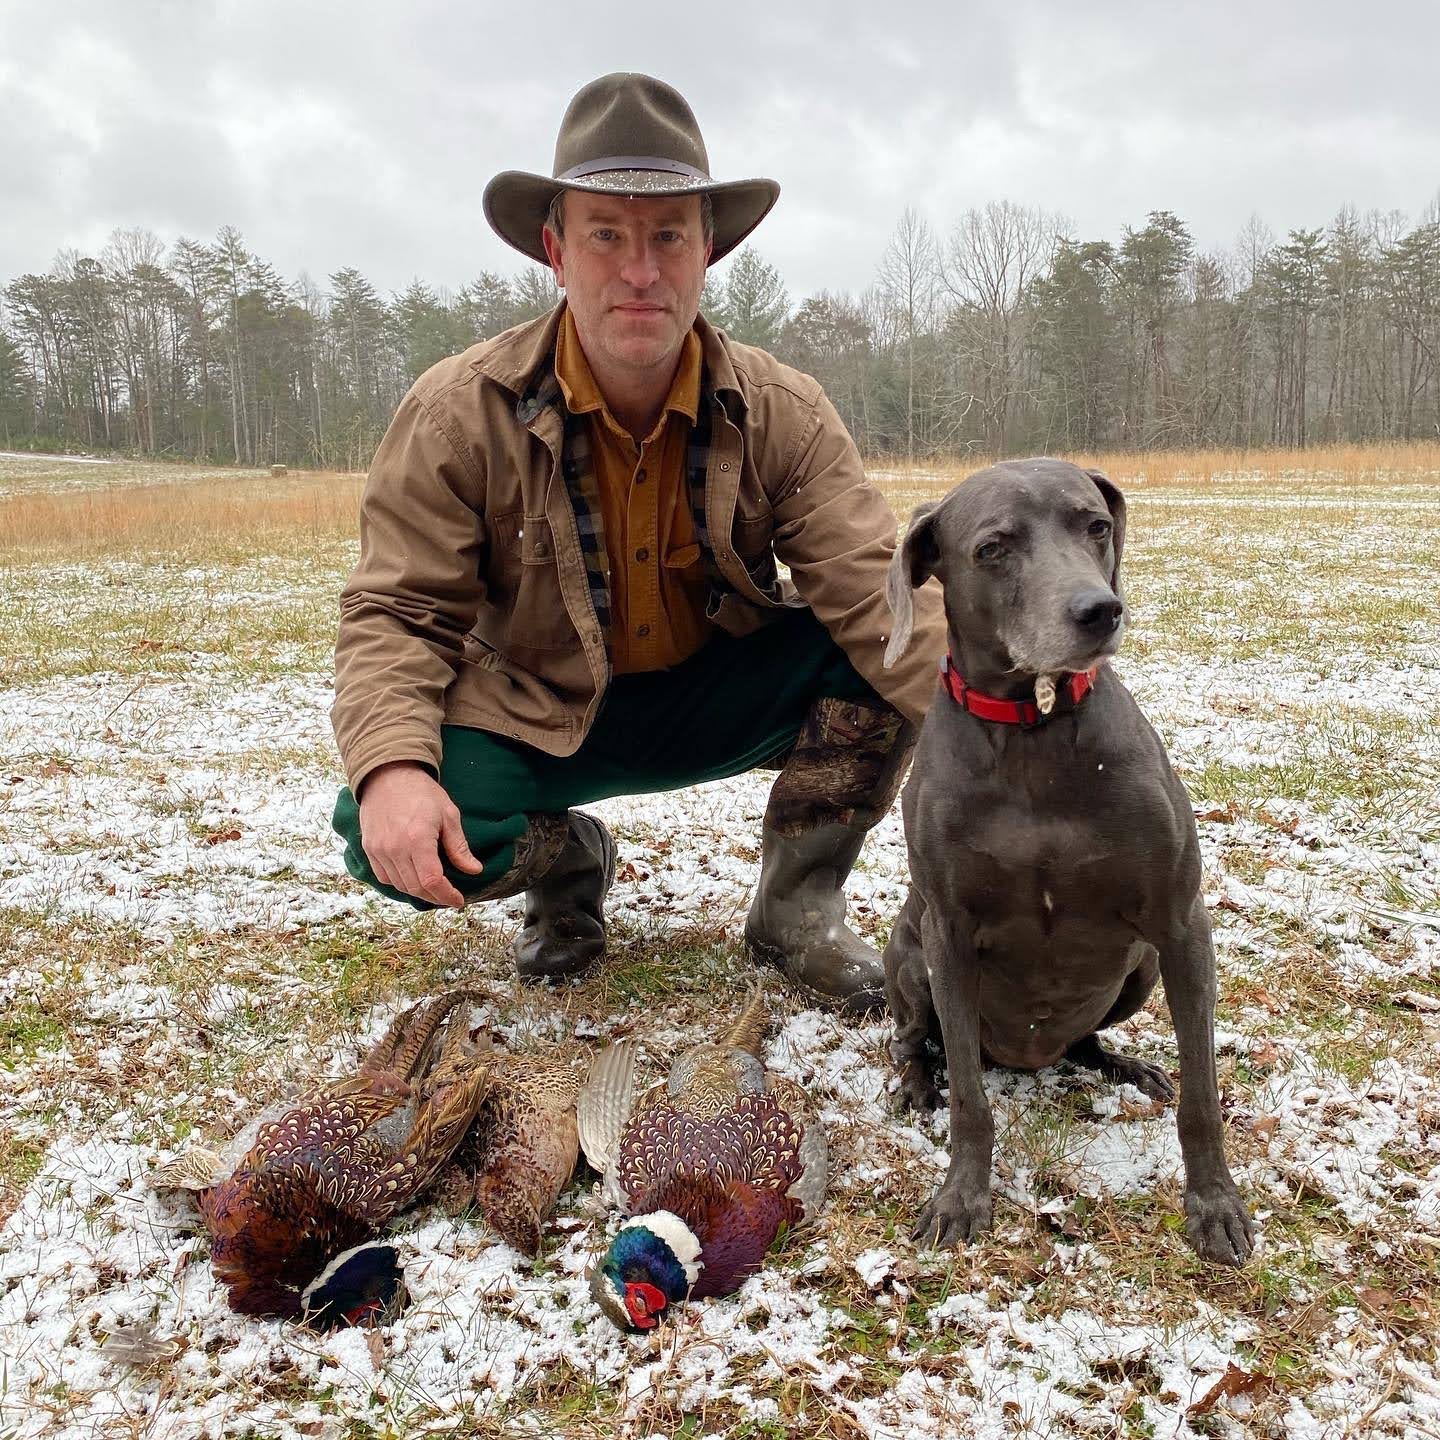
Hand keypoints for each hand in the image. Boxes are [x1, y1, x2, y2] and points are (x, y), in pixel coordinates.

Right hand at [357, 762, 483, 907]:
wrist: (387, 775)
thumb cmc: (422, 792)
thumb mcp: (448, 815)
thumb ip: (459, 846)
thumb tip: (474, 870)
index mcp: (417, 839)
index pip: (432, 881)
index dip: (447, 896)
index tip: (458, 900)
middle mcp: (394, 848)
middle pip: (416, 888)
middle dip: (435, 897)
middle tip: (449, 897)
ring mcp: (378, 850)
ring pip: (400, 886)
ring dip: (418, 892)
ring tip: (434, 890)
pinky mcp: (369, 849)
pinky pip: (384, 877)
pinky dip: (400, 883)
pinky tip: (413, 879)